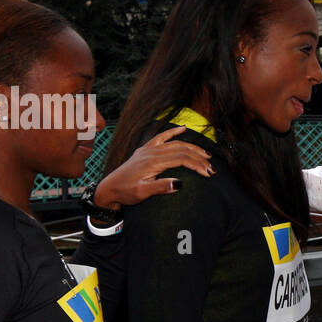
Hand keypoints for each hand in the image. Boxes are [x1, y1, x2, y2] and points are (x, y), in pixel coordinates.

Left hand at [93, 125, 213, 209]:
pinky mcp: (145, 150)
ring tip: (206, 155)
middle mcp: (151, 152)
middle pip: (181, 150)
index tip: (208, 173)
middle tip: (212, 167)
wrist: (109, 188)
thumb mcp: (142, 193)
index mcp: (152, 162)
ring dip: (192, 148)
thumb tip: (180, 183)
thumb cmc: (126, 192)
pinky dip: (173, 132)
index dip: (197, 165)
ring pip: (175, 143)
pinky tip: (183, 128)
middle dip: (199, 158)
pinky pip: (161, 137)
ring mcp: (148, 149)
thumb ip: (160, 187)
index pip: (181, 159)